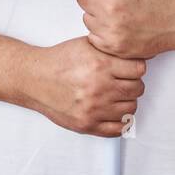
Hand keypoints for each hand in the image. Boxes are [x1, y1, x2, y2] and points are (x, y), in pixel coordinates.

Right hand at [26, 36, 146, 136]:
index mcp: (101, 65)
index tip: (130, 69)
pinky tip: (113, 112)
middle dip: (133, 84)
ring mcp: (94, 109)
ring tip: (116, 96)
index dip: (136, 68)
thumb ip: (111, 48)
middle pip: (137, 89)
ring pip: (131, 109)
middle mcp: (99, 88)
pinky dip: (119, 122)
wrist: (34, 79)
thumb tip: (135, 49)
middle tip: (123, 82)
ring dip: (127, 102)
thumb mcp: (87, 45)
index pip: (139, 69)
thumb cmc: (59, 61)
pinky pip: (117, 129)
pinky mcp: (87, 125)